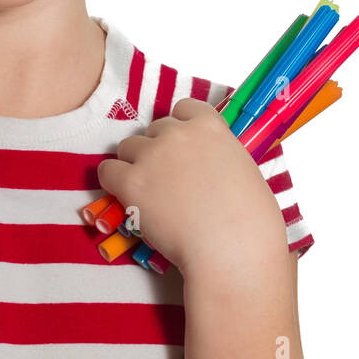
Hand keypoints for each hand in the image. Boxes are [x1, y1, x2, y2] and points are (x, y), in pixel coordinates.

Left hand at [95, 97, 287, 275]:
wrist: (232, 250)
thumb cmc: (251, 221)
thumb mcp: (243, 171)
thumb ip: (219, 156)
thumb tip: (205, 167)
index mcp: (210, 126)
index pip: (183, 108)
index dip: (181, 129)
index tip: (183, 150)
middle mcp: (178, 133)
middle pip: (153, 129)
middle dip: (158, 151)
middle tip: (168, 181)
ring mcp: (152, 155)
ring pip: (128, 147)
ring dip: (135, 165)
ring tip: (150, 194)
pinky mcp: (131, 182)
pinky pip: (107, 171)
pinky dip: (114, 182)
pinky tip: (127, 199)